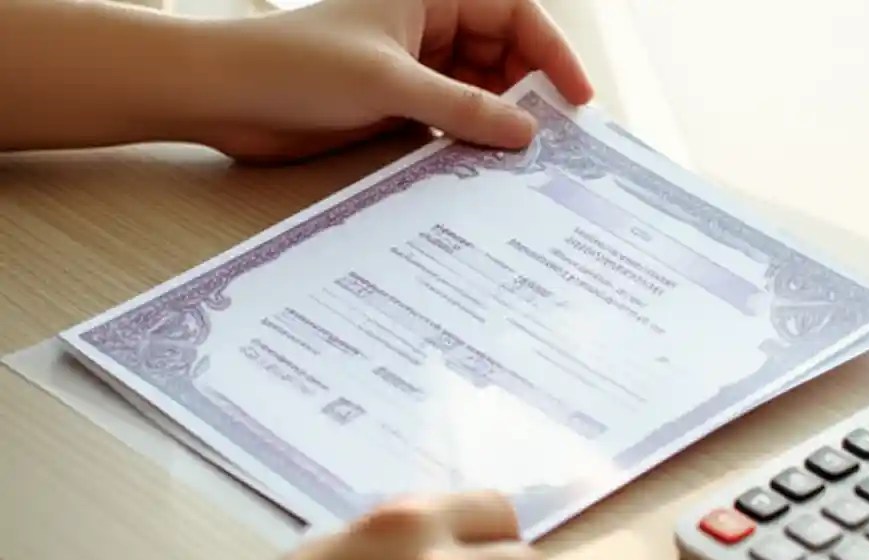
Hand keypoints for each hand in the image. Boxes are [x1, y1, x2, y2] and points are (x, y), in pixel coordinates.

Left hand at [191, 0, 592, 161]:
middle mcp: (427, 24)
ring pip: (480, 90)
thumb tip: (528, 132)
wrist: (222, 95)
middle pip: (504, 54)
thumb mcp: (390, 84)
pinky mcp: (396, 103)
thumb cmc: (296, 65)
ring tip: (523, 161)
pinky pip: (452, 118)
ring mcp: (412, 65)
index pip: (514, 14)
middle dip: (530, 92)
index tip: (577, 99)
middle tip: (555, 141)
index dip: (552, 53)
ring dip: (500, 121)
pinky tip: (485, 167)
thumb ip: (464, 107)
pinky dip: (470, 140)